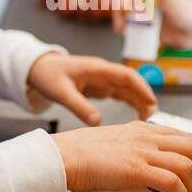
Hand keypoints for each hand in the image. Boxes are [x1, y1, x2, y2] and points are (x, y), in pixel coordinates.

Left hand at [27, 52, 157, 124]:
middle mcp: (103, 72)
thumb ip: (79, 107)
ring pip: (128, 89)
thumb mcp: (61, 93)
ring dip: (140, 100)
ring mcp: (103, 79)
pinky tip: (138, 114)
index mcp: (96, 69)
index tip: (151, 101)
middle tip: (153, 115)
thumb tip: (98, 122)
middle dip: (144, 96)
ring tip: (149, 118)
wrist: (38, 68)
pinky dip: (131, 102)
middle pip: (131, 82)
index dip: (141, 88)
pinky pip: (121, 93)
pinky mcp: (100, 86)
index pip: (125, 76)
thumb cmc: (48, 75)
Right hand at [51, 121, 191, 191]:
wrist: (64, 156)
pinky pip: (172, 182)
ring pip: (187, 164)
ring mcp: (143, 152)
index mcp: (142, 129)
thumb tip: (145, 168)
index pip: (183, 134)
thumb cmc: (81, 153)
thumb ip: (132, 149)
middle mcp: (147, 137)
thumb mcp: (113, 141)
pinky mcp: (137, 170)